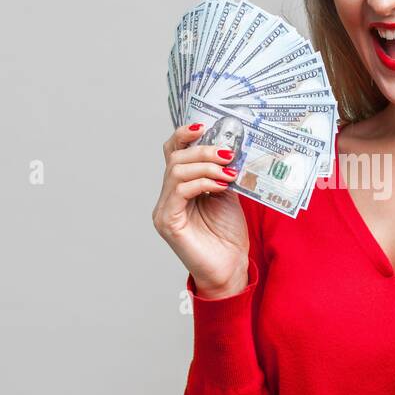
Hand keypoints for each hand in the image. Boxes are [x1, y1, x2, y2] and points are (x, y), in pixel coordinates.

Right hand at [153, 123, 249, 297]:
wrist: (230, 268)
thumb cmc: (228, 236)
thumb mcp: (227, 194)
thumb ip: (221, 172)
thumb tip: (229, 146)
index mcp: (180, 188)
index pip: (173, 153)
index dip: (184, 135)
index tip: (205, 126)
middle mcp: (167, 198)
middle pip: (175, 158)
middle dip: (203, 151)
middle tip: (228, 155)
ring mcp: (164, 210)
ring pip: (176, 171)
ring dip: (206, 166)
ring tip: (229, 172)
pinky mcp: (167, 222)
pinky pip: (180, 191)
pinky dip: (202, 182)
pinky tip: (221, 185)